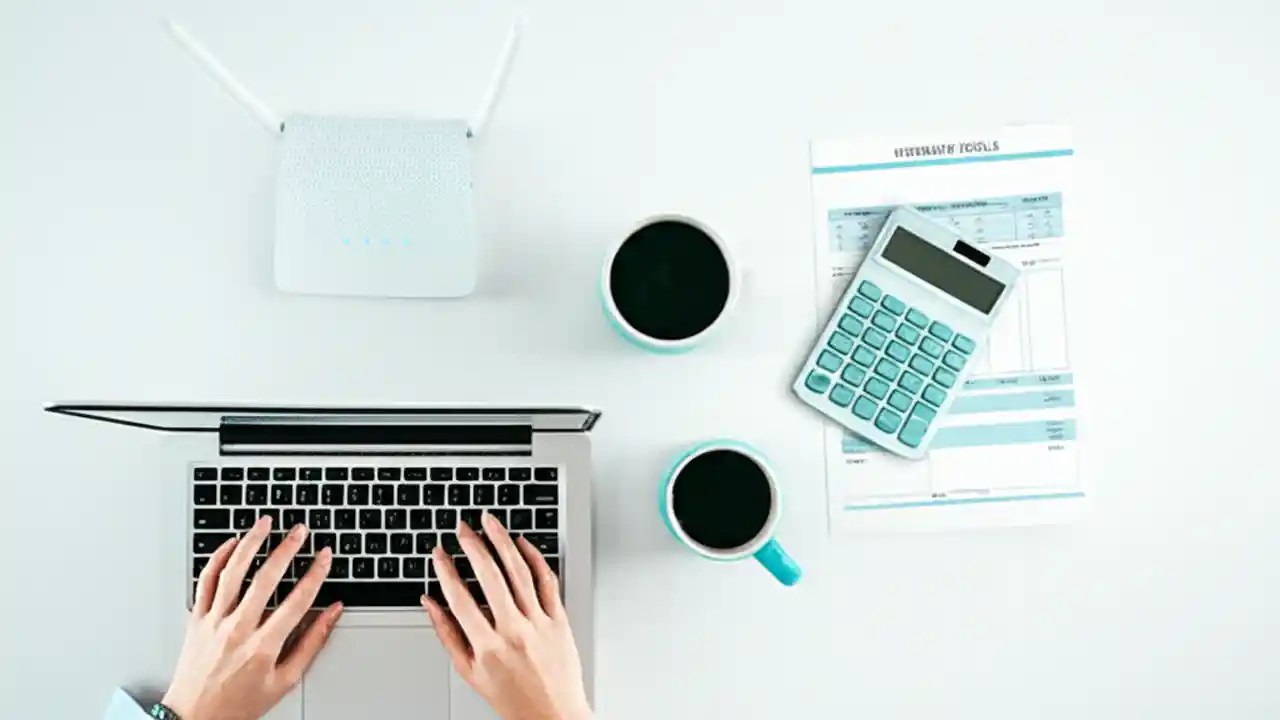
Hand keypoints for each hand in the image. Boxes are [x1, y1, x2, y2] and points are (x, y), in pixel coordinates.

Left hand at [162, 518, 342, 719]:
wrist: (193, 717)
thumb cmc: (239, 704)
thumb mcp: (285, 681)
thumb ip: (311, 644)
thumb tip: (331, 614)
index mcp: (263, 647)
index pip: (297, 601)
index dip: (315, 574)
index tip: (324, 557)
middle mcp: (237, 630)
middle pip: (265, 579)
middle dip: (286, 549)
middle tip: (300, 531)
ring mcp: (213, 622)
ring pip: (232, 572)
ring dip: (251, 543)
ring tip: (265, 523)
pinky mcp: (196, 619)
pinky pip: (205, 581)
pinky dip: (217, 558)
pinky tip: (231, 544)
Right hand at [422, 513, 591, 719]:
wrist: (554, 714)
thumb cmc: (511, 697)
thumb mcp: (469, 672)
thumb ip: (447, 635)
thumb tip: (430, 603)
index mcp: (487, 647)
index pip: (460, 598)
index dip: (446, 570)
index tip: (439, 553)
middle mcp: (513, 631)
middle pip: (490, 576)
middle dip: (473, 546)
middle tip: (463, 528)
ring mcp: (538, 623)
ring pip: (519, 571)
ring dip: (502, 542)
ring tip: (490, 523)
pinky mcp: (559, 619)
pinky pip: (547, 581)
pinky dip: (535, 558)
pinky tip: (522, 543)